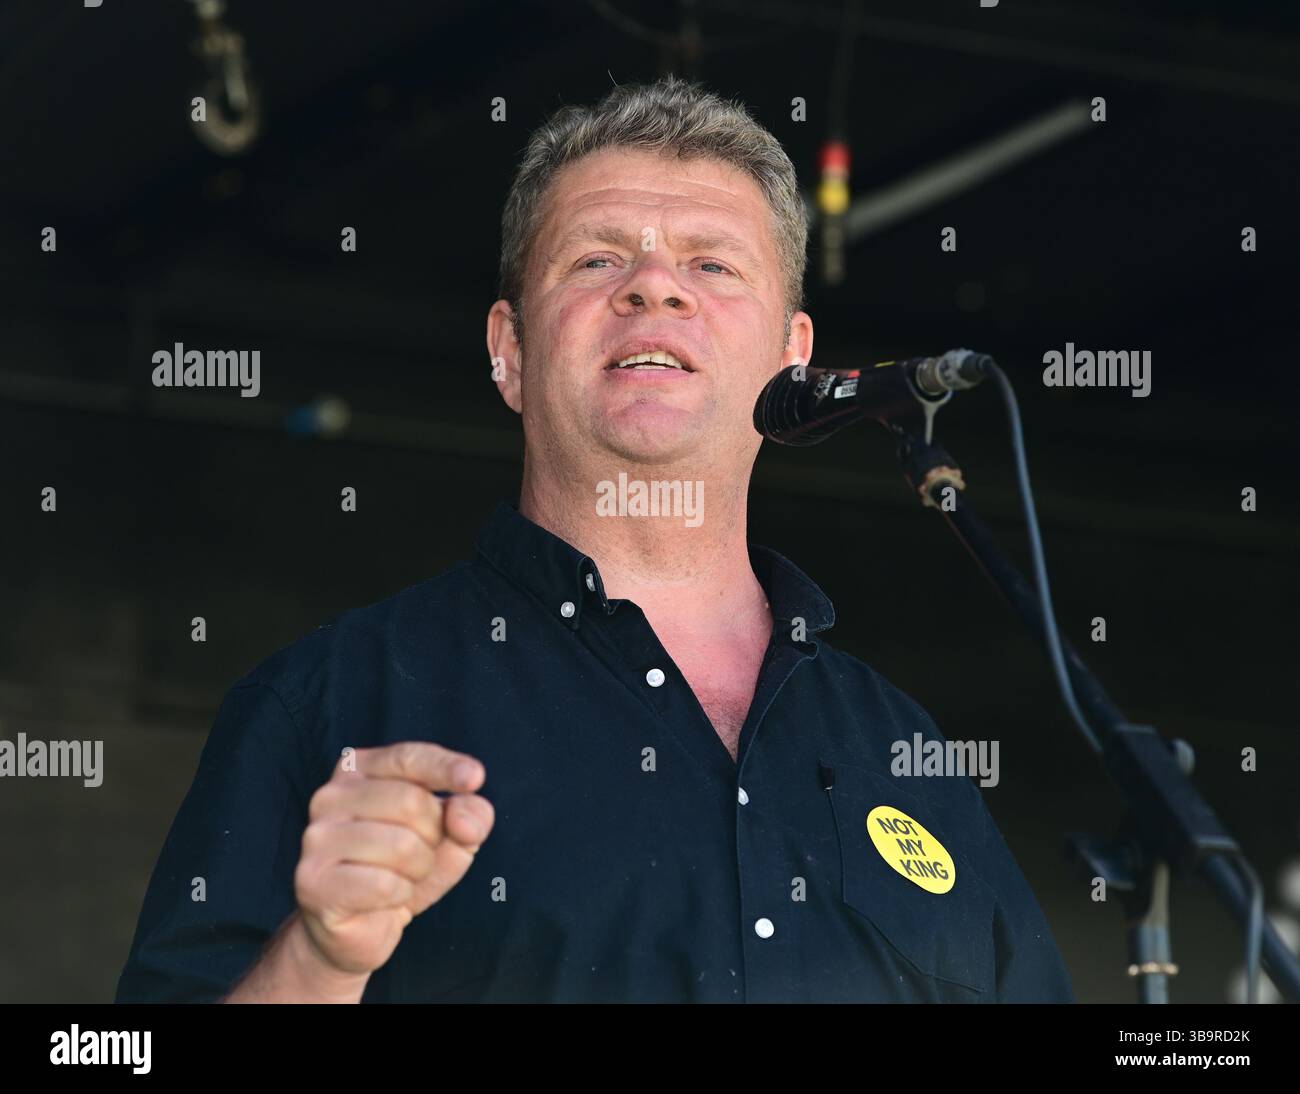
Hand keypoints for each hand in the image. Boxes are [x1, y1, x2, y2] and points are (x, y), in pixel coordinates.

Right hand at [293, 742, 493, 976]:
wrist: (358, 929)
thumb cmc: (405, 869)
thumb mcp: (452, 836)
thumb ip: (471, 814)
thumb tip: (463, 819)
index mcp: (358, 770)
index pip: (408, 758)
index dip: (445, 767)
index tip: (475, 778)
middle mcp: (330, 796)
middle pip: (412, 802)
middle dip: (434, 836)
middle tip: (419, 855)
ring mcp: (317, 837)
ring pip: (402, 846)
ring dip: (419, 870)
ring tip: (401, 877)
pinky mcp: (313, 880)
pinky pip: (385, 885)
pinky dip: (400, 895)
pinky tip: (384, 899)